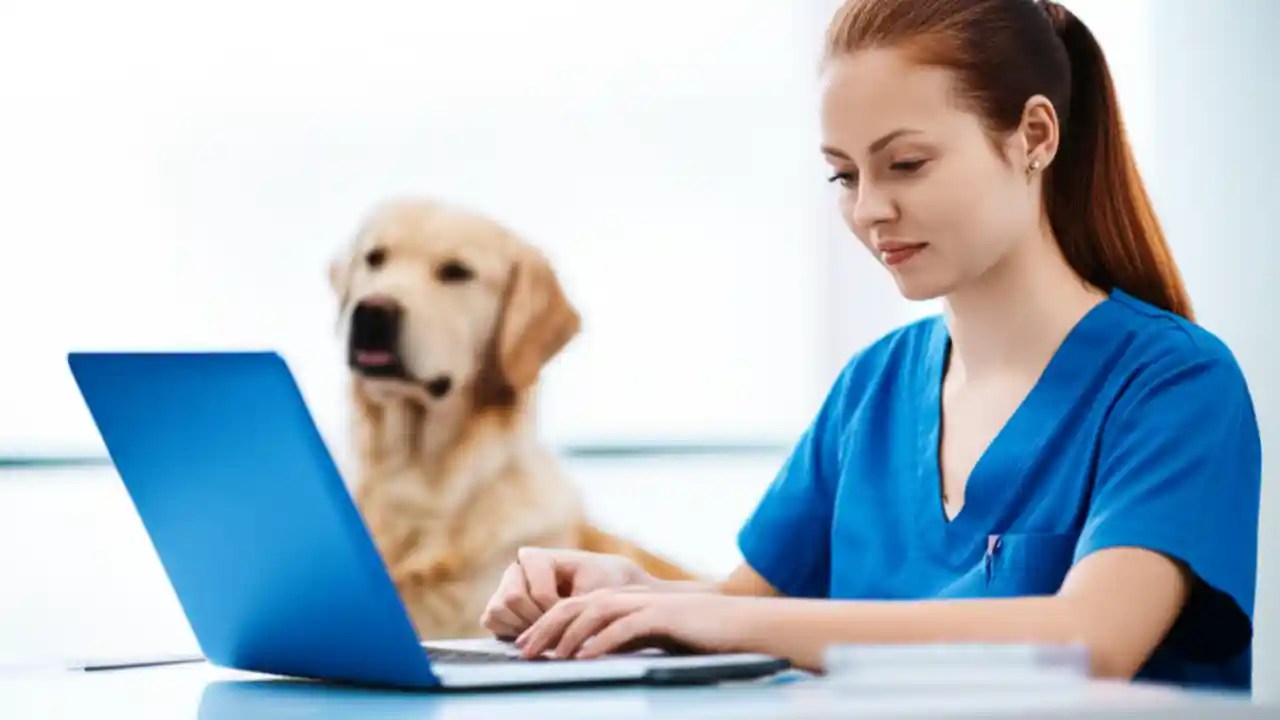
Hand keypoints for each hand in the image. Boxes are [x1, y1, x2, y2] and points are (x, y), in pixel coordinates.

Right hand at [480, 548, 651, 638]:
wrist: (603, 591)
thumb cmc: (603, 587)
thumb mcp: (596, 593)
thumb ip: (573, 608)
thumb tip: (553, 634)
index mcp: (537, 557)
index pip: (539, 593)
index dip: (558, 612)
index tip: (576, 616)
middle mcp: (516, 569)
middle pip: (511, 599)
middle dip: (537, 620)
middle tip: (560, 626)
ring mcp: (504, 587)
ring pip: (497, 610)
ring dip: (524, 627)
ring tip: (549, 629)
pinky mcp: (498, 608)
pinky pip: (491, 622)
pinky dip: (511, 632)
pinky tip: (536, 633)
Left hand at [514, 590, 757, 659]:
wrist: (734, 624)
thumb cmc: (693, 634)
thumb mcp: (648, 637)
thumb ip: (619, 640)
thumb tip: (587, 655)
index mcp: (620, 601)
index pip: (571, 609)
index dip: (544, 626)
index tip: (524, 647)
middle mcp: (626, 598)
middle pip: (574, 607)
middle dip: (544, 629)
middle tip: (523, 652)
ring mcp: (642, 605)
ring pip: (593, 614)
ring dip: (567, 636)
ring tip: (548, 657)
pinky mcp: (660, 617)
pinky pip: (624, 628)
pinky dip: (601, 642)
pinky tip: (585, 657)